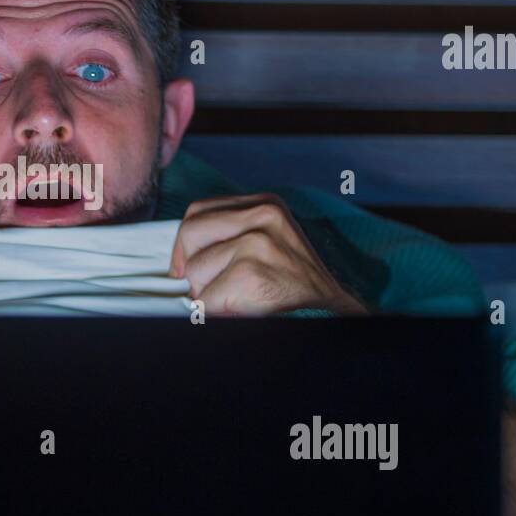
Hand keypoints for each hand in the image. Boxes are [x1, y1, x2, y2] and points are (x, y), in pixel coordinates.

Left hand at [169, 193, 366, 315]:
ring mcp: (257, 244)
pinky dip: (213, 312)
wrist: (332, 310)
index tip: (185, 265)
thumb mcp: (269, 239)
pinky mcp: (251, 274)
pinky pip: (205, 299)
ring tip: (236, 297)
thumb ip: (233, 234)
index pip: (198, 211)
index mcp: (265, 204)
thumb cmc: (294, 281)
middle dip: (191, 266)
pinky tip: (239, 310)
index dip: (185, 243)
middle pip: (190, 232)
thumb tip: (183, 253)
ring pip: (194, 270)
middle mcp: (262, 216)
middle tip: (205, 286)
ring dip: (207, 292)